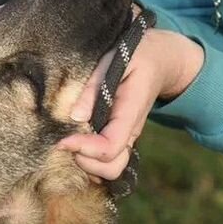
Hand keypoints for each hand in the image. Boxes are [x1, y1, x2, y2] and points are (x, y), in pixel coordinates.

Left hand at [59, 28, 203, 179]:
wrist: (161, 60)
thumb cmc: (136, 54)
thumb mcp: (116, 59)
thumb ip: (95, 85)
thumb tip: (75, 116)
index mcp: (131, 111)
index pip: (110, 146)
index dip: (85, 149)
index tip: (61, 141)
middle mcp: (130, 130)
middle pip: (111, 168)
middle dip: (85, 162)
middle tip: (65, 141)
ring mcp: (127, 136)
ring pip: (110, 170)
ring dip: (87, 164)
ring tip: (69, 142)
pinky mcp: (120, 136)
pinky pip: (107, 161)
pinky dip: (90, 161)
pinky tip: (76, 144)